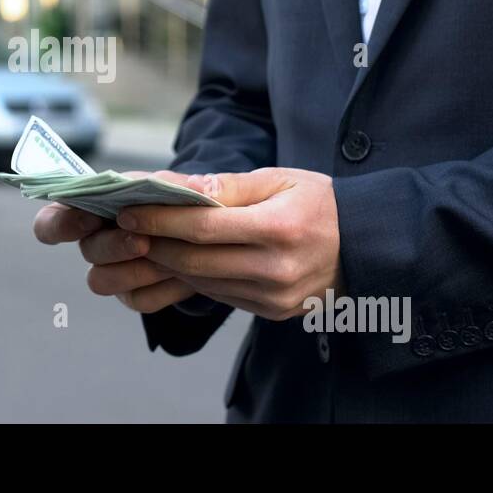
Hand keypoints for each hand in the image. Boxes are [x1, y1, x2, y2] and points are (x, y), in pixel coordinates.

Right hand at [32, 171, 197, 312]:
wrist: (201, 237)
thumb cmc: (175, 202)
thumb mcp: (174, 186)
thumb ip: (171, 185)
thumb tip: (190, 188)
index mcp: (89, 208)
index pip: (51, 222)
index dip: (62, 224)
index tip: (91, 219)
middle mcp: (94, 242)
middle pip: (86, 250)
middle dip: (113, 246)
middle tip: (142, 242)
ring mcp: (110, 271)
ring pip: (101, 281)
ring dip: (136, 270)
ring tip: (171, 261)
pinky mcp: (133, 295)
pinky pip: (138, 300)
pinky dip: (164, 289)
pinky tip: (186, 278)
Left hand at [115, 168, 340, 321]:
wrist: (366, 246)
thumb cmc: (320, 203)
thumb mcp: (279, 180)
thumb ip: (226, 187)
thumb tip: (177, 188)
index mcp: (279, 229)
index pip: (202, 228)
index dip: (158, 221)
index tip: (126, 211)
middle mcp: (276, 268)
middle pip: (194, 260)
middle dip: (153, 244)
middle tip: (125, 229)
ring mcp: (273, 296)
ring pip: (202, 282)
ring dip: (168, 263)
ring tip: (145, 242)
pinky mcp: (272, 312)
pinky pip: (219, 295)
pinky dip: (194, 277)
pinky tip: (180, 259)